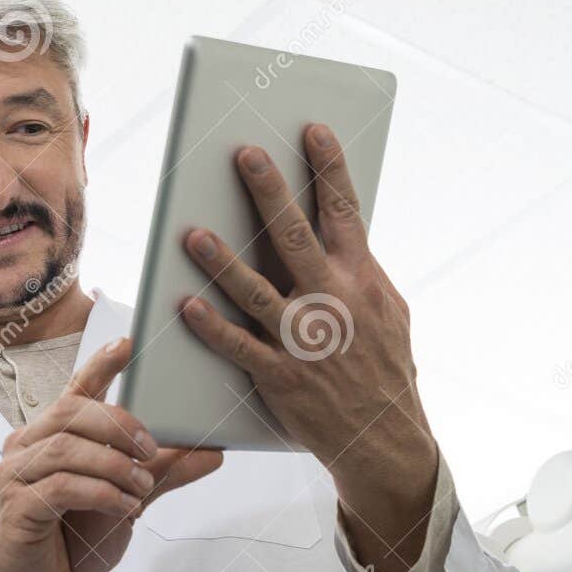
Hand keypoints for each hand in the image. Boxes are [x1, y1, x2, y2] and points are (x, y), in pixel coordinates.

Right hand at [0, 337, 222, 571]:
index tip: (130, 342)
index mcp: (48, 437)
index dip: (101, 365)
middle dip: (120, 424)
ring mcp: (15, 475)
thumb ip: (161, 475)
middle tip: (154, 449)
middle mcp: (25, 446)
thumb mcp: (125, 504)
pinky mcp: (16, 506)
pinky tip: (125, 507)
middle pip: (73, 411)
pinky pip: (61, 485)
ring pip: (68, 447)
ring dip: (115, 463)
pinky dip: (101, 492)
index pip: (76, 391)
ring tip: (143, 487)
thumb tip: (212, 452)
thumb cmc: (70, 546)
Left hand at [177, 123, 436, 571]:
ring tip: (192, 231)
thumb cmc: (380, 366)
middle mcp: (335, 303)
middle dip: (270, 193)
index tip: (312, 129)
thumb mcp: (386, 311)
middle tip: (243, 153)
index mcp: (363, 279)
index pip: (346, 212)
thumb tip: (330, 223)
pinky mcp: (281, 377)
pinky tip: (184, 303)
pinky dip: (211, 326)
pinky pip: (238, 347)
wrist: (386, 442)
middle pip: (295, 237)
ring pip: (256, 292)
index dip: (330, 168)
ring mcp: (306, 341)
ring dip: (222, 261)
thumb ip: (357, 268)